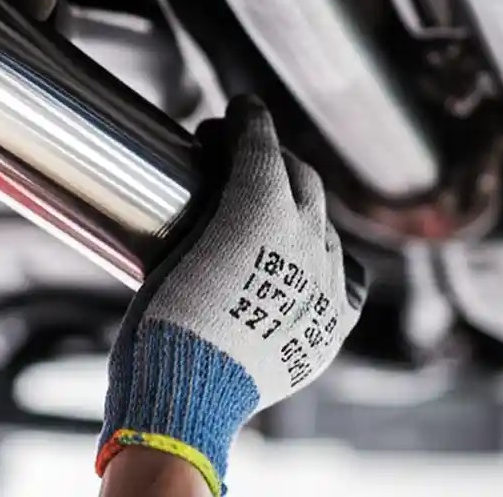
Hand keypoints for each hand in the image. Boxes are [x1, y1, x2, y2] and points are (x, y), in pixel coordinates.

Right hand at [97, 96, 367, 495]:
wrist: (184, 393)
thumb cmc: (162, 321)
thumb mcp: (171, 247)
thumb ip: (203, 214)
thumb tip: (208, 195)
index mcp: (260, 207)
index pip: (262, 142)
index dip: (248, 118)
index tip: (238, 109)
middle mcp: (303, 237)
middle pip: (300, 178)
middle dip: (273, 158)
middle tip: (242, 157)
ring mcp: (323, 282)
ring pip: (323, 226)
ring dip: (299, 207)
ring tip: (271, 210)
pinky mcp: (330, 324)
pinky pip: (339, 279)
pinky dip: (319, 262)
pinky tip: (301, 262)